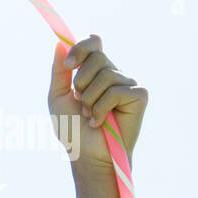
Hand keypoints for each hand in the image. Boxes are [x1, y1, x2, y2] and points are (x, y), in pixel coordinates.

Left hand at [48, 34, 146, 173]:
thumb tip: (59, 43)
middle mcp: (114, 73)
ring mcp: (128, 84)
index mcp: (94, 71)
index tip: (69, 65)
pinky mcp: (139, 96)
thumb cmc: (72, 128)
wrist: (85, 154)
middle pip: (97, 57)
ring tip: (90, 115)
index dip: (81, 48)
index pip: (94, 42)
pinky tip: (100, 122)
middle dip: (81, 83)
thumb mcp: (58, 97)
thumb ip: (59, 72)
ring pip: (105, 76)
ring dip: (89, 100)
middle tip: (80, 103)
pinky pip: (116, 92)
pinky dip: (101, 109)